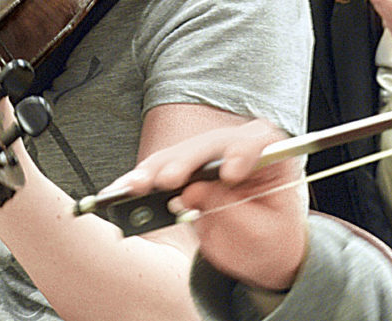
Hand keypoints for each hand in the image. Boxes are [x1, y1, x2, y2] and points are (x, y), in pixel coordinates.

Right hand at [99, 119, 305, 291]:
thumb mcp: (261, 233)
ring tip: (134, 187)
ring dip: (151, 171)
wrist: (260, 249)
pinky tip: (122, 188)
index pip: (257, 141)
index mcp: (268, 155)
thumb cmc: (270, 239)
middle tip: (168, 180)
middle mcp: (235, 147)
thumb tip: (194, 192)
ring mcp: (206, 158)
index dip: (242, 152)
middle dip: (184, 162)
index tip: (230, 174)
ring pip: (175, 156)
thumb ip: (233, 211)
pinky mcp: (183, 172)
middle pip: (208, 145)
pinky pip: (156, 172)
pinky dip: (138, 181)